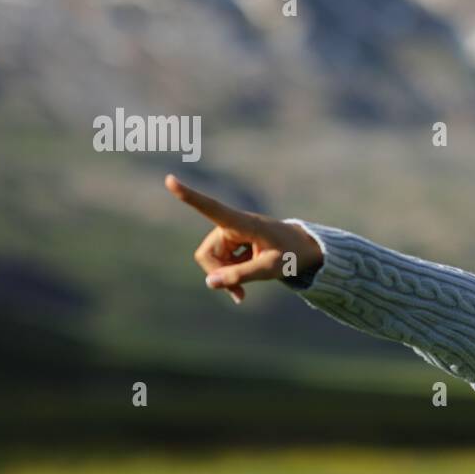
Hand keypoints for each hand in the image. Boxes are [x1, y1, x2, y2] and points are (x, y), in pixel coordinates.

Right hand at [165, 174, 322, 303]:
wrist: (305, 249)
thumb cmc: (292, 254)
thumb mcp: (271, 268)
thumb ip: (241, 275)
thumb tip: (209, 282)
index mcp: (243, 223)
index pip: (212, 209)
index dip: (189, 196)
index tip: (170, 179)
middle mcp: (231, 225)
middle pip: (207, 254)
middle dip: (218, 274)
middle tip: (239, 294)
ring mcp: (229, 234)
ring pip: (211, 261)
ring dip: (224, 277)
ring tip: (244, 290)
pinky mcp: (230, 243)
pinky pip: (218, 264)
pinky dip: (228, 276)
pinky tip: (242, 286)